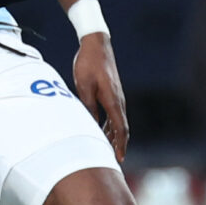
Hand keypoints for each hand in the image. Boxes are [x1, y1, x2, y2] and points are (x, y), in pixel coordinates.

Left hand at [73, 30, 129, 160]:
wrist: (96, 44)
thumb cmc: (88, 64)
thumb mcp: (83, 86)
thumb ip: (88, 107)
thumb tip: (91, 126)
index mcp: (113, 100)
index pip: (121, 128)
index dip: (120, 145)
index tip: (119, 158)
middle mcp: (118, 100)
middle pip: (122, 128)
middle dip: (119, 145)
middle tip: (113, 160)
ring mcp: (117, 96)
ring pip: (118, 121)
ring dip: (114, 136)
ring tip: (107, 150)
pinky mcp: (112, 92)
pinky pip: (114, 114)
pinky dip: (111, 125)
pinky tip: (104, 130)